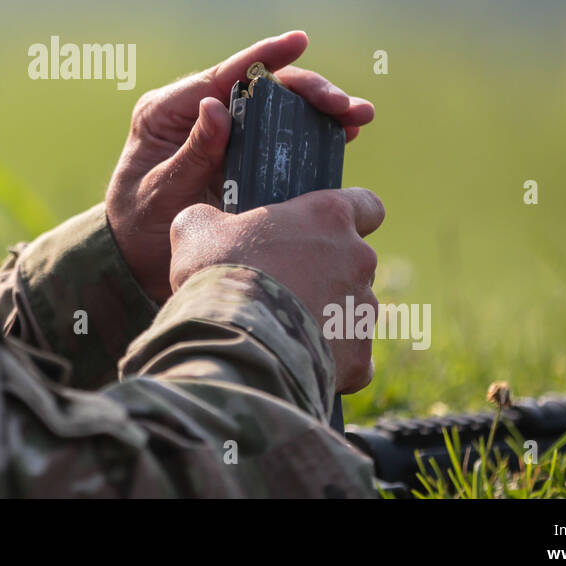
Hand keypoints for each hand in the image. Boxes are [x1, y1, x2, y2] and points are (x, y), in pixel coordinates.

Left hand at [104, 31, 373, 302]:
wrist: (133, 262)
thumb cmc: (138, 226)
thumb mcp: (161, 191)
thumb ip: (191, 153)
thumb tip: (215, 106)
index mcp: (168, 111)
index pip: (222, 76)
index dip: (264, 57)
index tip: (300, 41)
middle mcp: (197, 113)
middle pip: (260, 91)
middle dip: (307, 92)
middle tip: (347, 107)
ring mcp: (222, 135)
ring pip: (277, 112)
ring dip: (319, 112)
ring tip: (359, 118)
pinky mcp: (240, 157)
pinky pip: (280, 140)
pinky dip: (313, 137)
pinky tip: (344, 138)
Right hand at [169, 189, 385, 393]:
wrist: (233, 344)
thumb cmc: (219, 274)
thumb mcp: (197, 228)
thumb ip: (213, 218)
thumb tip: (207, 223)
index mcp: (328, 217)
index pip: (368, 205)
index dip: (352, 216)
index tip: (325, 229)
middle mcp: (358, 259)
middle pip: (355, 262)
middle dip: (328, 272)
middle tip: (284, 285)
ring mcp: (363, 311)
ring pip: (353, 310)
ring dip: (327, 315)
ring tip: (283, 329)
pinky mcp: (359, 359)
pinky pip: (352, 357)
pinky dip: (330, 359)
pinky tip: (296, 360)